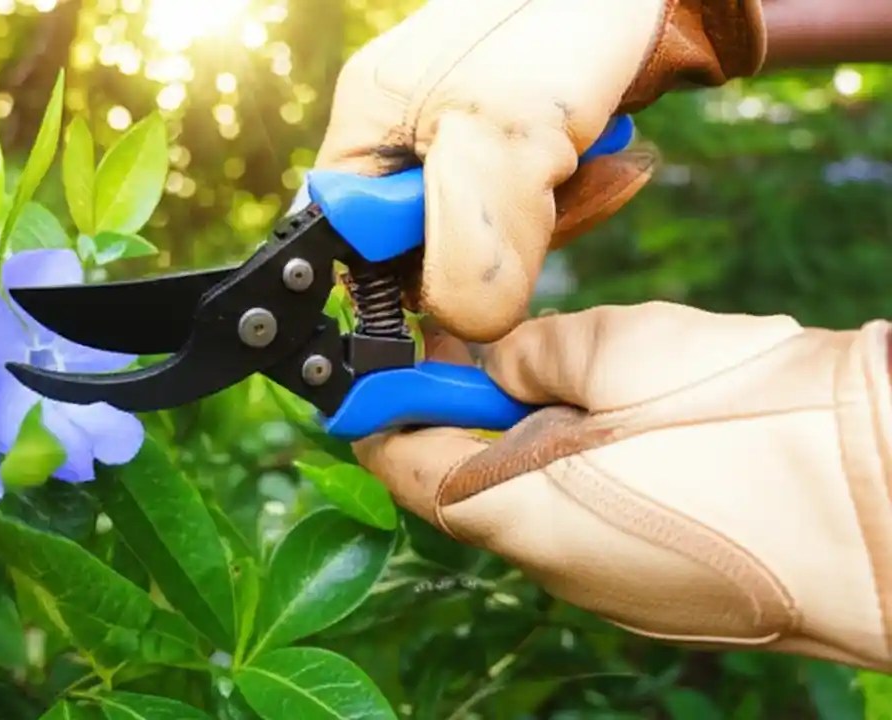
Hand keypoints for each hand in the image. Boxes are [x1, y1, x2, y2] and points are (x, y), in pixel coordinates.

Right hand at [313, 0, 764, 341]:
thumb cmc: (561, 28)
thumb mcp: (506, 146)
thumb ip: (470, 248)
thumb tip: (466, 325)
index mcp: (367, 122)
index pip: (345, 237)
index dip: (402, 272)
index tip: (465, 275)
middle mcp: (401, 131)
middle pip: (422, 245)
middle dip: (498, 240)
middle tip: (545, 197)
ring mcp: (456, 136)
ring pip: (485, 233)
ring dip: (548, 217)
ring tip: (582, 163)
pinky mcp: (510, 140)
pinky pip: (525, 207)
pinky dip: (569, 197)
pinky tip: (597, 159)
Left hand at [355, 302, 891, 670]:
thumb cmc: (760, 427)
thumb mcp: (622, 352)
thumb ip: (533, 353)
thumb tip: (498, 358)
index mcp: (521, 516)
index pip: (401, 463)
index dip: (389, 400)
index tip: (401, 353)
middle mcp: (556, 571)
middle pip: (471, 483)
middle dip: (474, 410)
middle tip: (499, 345)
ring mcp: (614, 592)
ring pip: (538, 504)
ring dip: (539, 441)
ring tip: (591, 379)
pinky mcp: (664, 593)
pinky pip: (597, 526)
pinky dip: (593, 473)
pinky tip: (645, 431)